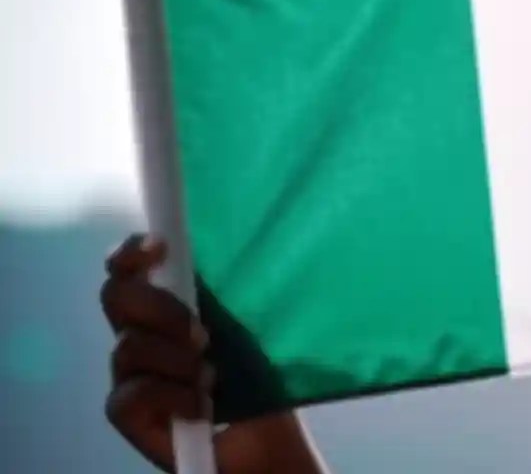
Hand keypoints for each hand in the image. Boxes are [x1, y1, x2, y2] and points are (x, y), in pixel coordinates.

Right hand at [101, 235, 323, 473]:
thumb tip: (230, 247)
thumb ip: (223, 294)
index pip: (129, 269)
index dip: (132, 253)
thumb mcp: (248, 329)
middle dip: (158, 307)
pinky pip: (132, 395)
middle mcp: (139, 334)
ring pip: (128, 348)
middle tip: (203, 333)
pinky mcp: (128, 413)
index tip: (160, 246)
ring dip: (176, 361)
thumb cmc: (257, 378)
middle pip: (116, 298)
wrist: (262, 437)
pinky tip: (201, 406)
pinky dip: (172, 396)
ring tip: (212, 378)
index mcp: (165, 306)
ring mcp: (129, 373)